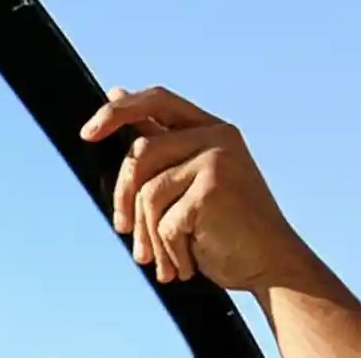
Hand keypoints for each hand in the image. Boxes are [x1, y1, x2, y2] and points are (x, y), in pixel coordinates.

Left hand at [80, 86, 308, 290]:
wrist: (273, 266)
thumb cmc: (227, 226)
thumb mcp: (189, 176)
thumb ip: (156, 138)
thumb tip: (115, 93)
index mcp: (210, 128)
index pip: (156, 99)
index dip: (117, 111)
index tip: (87, 134)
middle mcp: (217, 137)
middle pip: (140, 153)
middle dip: (122, 196)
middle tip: (121, 229)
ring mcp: (218, 160)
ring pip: (147, 192)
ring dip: (147, 234)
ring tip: (159, 259)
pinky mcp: (214, 189)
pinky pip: (165, 220)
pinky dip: (169, 250)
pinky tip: (185, 265)